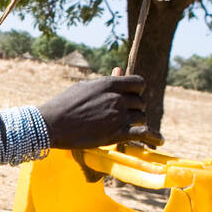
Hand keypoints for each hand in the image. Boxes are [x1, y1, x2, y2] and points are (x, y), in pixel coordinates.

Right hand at [37, 72, 153, 149]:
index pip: (139, 84)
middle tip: (124, 116)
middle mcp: (117, 98)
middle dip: (135, 109)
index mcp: (110, 84)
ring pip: (141, 117)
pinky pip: (143, 133)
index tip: (132, 98)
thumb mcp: (85, 87)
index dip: (137, 91)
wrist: (51, 124)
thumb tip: (119, 71)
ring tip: (127, 127)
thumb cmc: (64, 104)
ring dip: (136, 122)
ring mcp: (118, 115)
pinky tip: (159, 140)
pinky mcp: (116, 133)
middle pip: (140, 102)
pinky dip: (153, 137)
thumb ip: (106, 81)